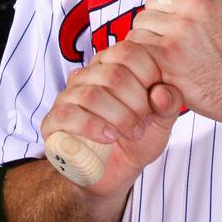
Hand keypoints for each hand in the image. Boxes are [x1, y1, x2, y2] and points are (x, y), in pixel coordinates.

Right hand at [40, 39, 183, 195]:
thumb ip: (168, 104)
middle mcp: (88, 75)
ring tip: (134, 133)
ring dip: (119, 116)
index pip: (128, 51)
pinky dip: (92, 126)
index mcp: (113, 64)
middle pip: (113, 74)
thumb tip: (162, 92)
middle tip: (146, 121)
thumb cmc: (138, 136)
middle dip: (136, 101)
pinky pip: (68, 115)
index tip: (158, 101)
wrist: (116, 170)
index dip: (149, 76)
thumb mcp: (162, 121)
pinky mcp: (53, 121)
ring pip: (91, 94)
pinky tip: (110, 137)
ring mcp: (67, 96)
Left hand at [125, 0, 221, 126]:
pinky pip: (137, 44)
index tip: (175, 5)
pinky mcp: (166, 54)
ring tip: (170, 51)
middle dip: (161, 17)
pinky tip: (162, 63)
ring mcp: (180, 28)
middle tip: (177, 36)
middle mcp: (197, 3)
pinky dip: (145, 55)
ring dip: (151, 37)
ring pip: (142, 22)